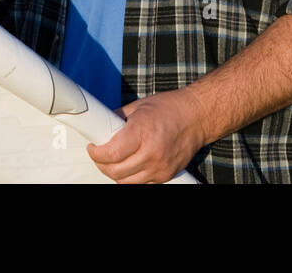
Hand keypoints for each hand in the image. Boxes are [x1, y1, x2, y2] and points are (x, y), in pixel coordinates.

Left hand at [86, 89, 209, 183]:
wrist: (198, 117)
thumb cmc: (170, 108)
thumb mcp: (139, 106)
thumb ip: (118, 119)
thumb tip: (100, 128)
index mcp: (142, 131)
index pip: (111, 153)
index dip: (96, 153)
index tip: (93, 148)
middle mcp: (151, 152)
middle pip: (115, 171)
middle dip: (102, 164)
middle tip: (100, 154)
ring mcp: (159, 167)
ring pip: (125, 182)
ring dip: (115, 173)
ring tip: (114, 161)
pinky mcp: (165, 176)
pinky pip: (140, 184)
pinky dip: (131, 177)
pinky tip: (130, 165)